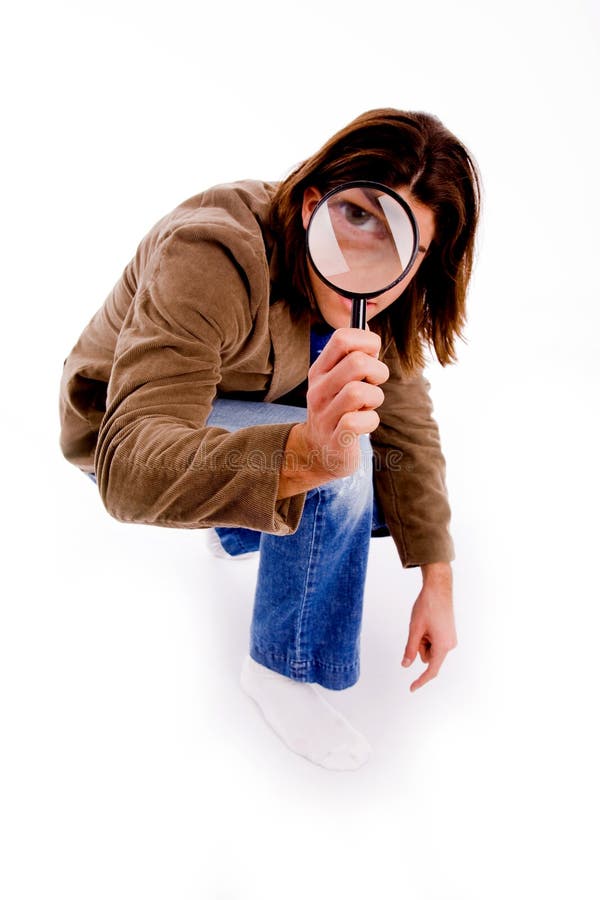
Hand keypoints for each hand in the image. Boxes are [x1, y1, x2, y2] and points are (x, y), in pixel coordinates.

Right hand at [278, 327, 388, 497]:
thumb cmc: (338, 410)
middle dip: (378, 371)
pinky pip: (360, 422)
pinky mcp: (336, 439)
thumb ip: (353, 357)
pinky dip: (370, 421)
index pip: (342, 338)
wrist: (318, 453)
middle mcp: (318, 390)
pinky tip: (364, 424)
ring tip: (368, 407)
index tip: (372, 357)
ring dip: (375, 398)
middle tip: (375, 385)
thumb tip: (368, 331)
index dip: (367, 342)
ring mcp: (324, 415)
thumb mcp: (338, 381)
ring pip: (360, 392)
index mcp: (319, 370)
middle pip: (357, 362)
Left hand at [402, 563, 456, 691]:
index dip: (421, 680)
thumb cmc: (427, 607)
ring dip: (423, 640)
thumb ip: (410, 649)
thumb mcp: (415, 629)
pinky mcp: (449, 633)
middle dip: (419, 647)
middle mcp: (450, 645)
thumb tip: (406, 665)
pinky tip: (428, 621)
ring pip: (430, 648)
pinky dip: (427, 636)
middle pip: (427, 656)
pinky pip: (434, 642)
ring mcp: (450, 639)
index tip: (411, 688)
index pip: (431, 670)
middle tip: (418, 629)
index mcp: (443, 646)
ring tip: (424, 623)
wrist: (439, 588)